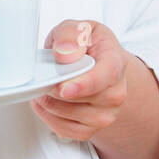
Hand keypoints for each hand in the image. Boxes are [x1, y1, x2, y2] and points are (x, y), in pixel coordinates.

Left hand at [30, 19, 128, 142]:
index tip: (65, 89)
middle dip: (56, 91)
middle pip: (85, 100)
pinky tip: (45, 104)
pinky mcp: (92, 128)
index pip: (106, 77)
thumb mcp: (79, 28)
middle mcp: (116, 92)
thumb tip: (65, 54)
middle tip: (42, 80)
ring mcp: (106, 113)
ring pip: (74, 117)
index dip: (85, 85)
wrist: (97, 64)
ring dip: (50, 104)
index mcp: (115, 62)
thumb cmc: (88, 47)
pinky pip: (67, 131)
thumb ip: (71, 34)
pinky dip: (50, 118)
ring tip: (42, 89)